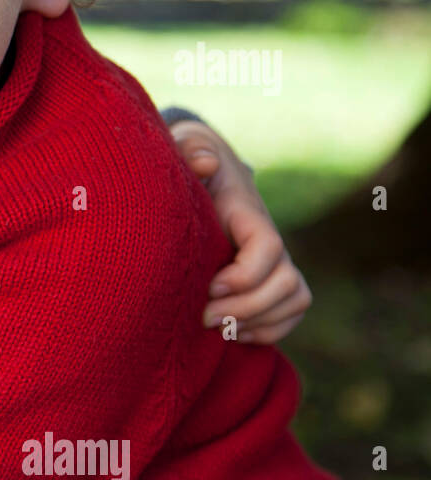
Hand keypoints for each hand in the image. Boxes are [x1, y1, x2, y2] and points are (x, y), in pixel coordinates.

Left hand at [170, 120, 311, 343]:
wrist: (203, 170)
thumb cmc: (187, 161)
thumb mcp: (184, 146)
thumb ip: (191, 149)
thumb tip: (205, 163)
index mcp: (247, 213)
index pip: (268, 247)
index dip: (246, 274)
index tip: (211, 286)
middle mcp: (268, 238)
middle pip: (286, 282)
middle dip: (246, 307)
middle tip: (202, 316)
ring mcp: (272, 261)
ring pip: (295, 299)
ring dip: (258, 322)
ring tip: (215, 327)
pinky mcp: (268, 279)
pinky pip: (291, 312)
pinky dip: (268, 330)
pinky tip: (231, 333)